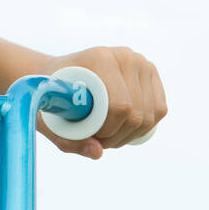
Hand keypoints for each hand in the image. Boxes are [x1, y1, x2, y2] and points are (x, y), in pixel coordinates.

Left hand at [36, 46, 167, 158]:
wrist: (57, 77)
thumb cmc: (52, 99)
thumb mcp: (49, 121)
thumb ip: (69, 140)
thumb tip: (98, 153)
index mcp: (100, 59)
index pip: (119, 106)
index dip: (108, 131)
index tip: (91, 138)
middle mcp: (124, 56)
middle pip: (137, 113)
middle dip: (118, 136)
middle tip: (99, 140)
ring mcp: (141, 63)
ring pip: (150, 115)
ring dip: (130, 134)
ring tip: (108, 135)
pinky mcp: (150, 73)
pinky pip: (159, 109)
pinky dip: (145, 126)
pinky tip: (125, 128)